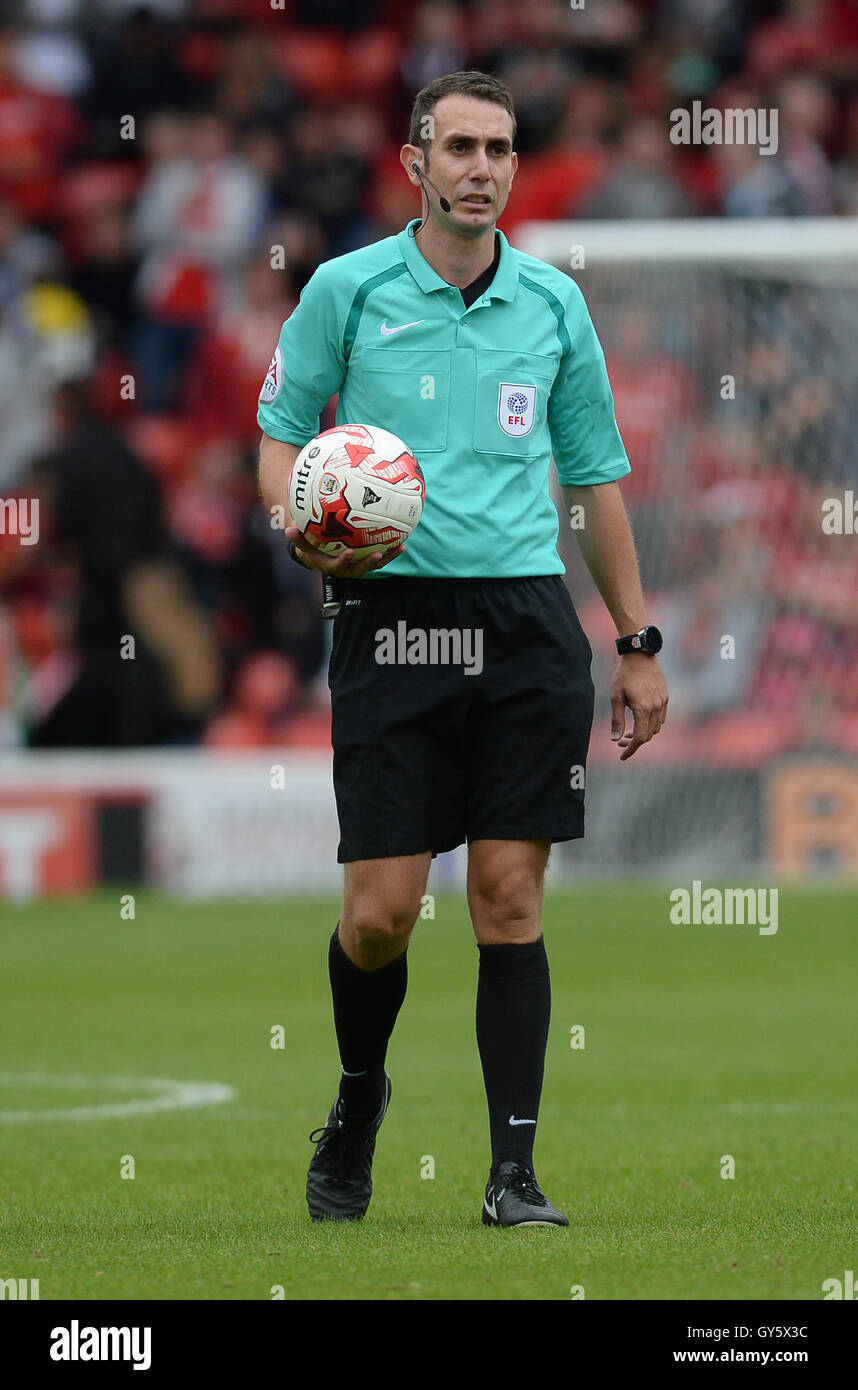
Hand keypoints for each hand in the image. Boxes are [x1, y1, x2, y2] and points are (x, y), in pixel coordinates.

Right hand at [284, 525, 405, 577]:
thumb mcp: (300, 541)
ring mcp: (357, 565)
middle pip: (359, 569)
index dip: (343, 561)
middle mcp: (345, 569)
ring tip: (399, 547)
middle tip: (379, 554)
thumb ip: (296, 537)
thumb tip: (288, 529)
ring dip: (387, 557)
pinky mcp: (365, 560)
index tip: (349, 552)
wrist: (317, 551)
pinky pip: (379, 556)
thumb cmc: (308, 544)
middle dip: (369, 563)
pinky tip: (402, 540)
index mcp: (329, 565)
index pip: (337, 566)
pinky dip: (390, 550)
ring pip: (373, 564)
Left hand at [610, 653, 668, 760]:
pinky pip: (661, 717)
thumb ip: (616, 719)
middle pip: (649, 735)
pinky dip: (651, 724)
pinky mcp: (666, 697)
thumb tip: (614, 739)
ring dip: (644, 733)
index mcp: (643, 709)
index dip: (631, 749)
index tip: (622, 756)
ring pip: (656, 727)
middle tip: (621, 741)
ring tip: (630, 731)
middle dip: (634, 742)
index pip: (640, 738)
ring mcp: (663, 702)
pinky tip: (641, 720)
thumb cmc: (624, 675)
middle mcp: (656, 707)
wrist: (640, 655)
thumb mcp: (616, 697)